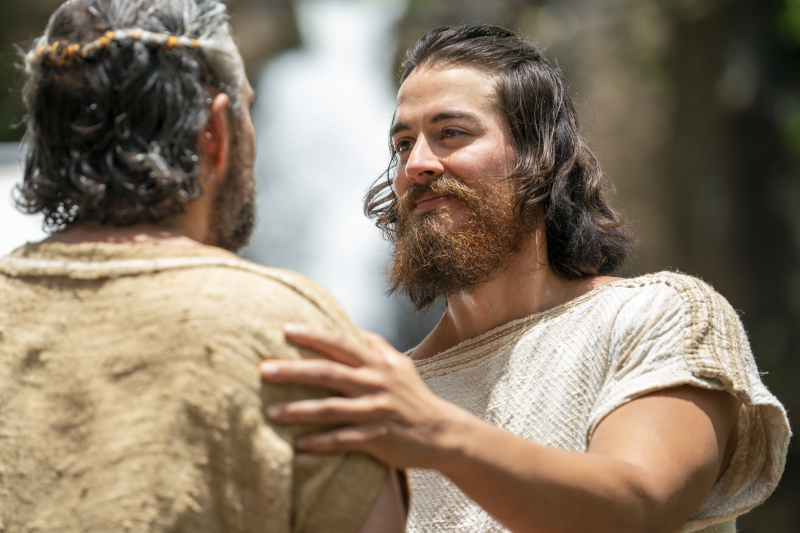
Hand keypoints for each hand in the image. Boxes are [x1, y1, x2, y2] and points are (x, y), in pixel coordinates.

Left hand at [260, 324, 466, 468]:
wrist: (442, 433)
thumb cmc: (415, 397)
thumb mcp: (400, 364)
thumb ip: (375, 345)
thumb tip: (351, 326)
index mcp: (377, 363)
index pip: (340, 343)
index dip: (313, 335)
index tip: (285, 329)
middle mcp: (374, 383)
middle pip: (327, 373)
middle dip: (293, 371)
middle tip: (263, 370)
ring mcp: (375, 411)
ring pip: (330, 408)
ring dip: (297, 411)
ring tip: (269, 412)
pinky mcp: (377, 437)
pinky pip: (342, 439)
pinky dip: (319, 442)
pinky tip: (298, 444)